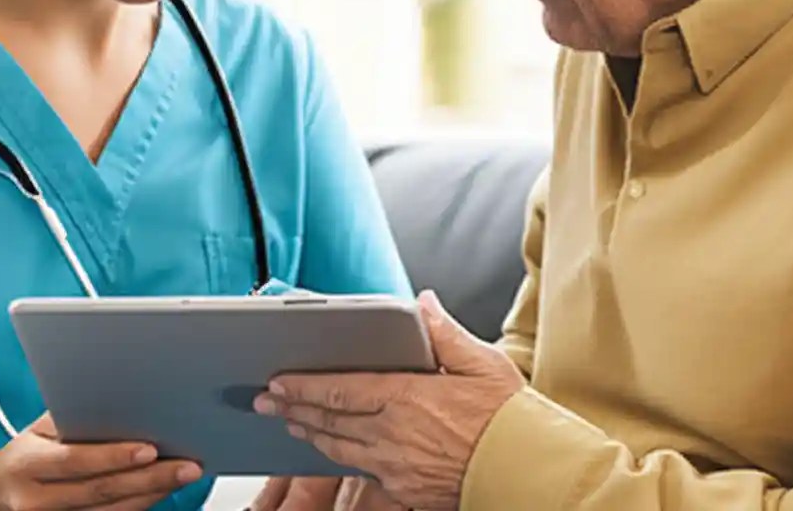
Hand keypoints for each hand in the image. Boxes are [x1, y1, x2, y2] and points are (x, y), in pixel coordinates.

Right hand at [0, 414, 201, 510]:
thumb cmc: (25, 454)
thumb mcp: (38, 429)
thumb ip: (73, 419)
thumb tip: (120, 405)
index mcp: (29, 464)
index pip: (78, 461)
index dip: (116, 456)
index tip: (151, 448)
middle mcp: (38, 499)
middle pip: (102, 491)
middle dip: (151, 478)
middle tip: (187, 465)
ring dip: (152, 494)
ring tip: (182, 475)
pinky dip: (139, 506)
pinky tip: (160, 491)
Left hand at [253, 291, 525, 510]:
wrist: (528, 472)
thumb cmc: (509, 417)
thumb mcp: (482, 363)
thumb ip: (444, 333)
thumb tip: (422, 302)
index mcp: (406, 397)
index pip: (338, 389)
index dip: (302, 386)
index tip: (277, 380)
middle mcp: (392, 434)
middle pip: (328, 420)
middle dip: (292, 408)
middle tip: (265, 400)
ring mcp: (396, 466)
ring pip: (338, 450)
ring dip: (310, 434)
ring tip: (291, 423)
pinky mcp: (404, 490)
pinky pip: (362, 473)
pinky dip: (339, 459)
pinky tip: (332, 452)